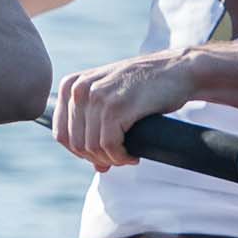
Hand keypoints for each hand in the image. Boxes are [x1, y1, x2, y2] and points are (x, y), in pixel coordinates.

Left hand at [53, 49, 195, 171]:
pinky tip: (133, 155)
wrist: (176, 69)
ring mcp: (97, 97)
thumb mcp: (110, 98)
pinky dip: (121, 157)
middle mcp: (79, 89)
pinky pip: (109, 146)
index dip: (80, 152)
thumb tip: (97, 167)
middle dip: (97, 158)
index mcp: (70, 85)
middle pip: (76, 144)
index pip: (62, 134)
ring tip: (127, 157)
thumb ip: (96, 127)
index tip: (102, 155)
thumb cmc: (144, 86)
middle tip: (118, 159)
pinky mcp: (116, 107)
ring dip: (111, 160)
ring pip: (92, 148)